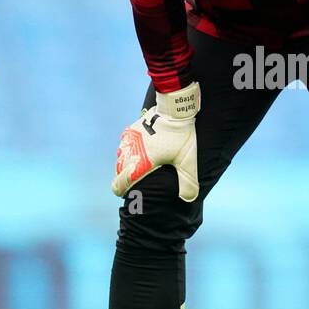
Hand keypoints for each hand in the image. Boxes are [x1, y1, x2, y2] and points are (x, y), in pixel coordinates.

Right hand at [112, 81, 200, 202]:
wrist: (174, 109)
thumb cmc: (181, 136)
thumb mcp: (187, 160)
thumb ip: (187, 181)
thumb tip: (188, 199)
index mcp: (141, 163)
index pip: (121, 183)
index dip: (120, 190)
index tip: (124, 193)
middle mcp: (131, 152)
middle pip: (119, 172)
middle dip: (124, 178)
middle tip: (132, 182)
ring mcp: (129, 141)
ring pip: (120, 158)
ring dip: (125, 165)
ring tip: (134, 169)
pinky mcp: (131, 131)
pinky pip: (124, 146)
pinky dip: (127, 152)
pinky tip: (135, 153)